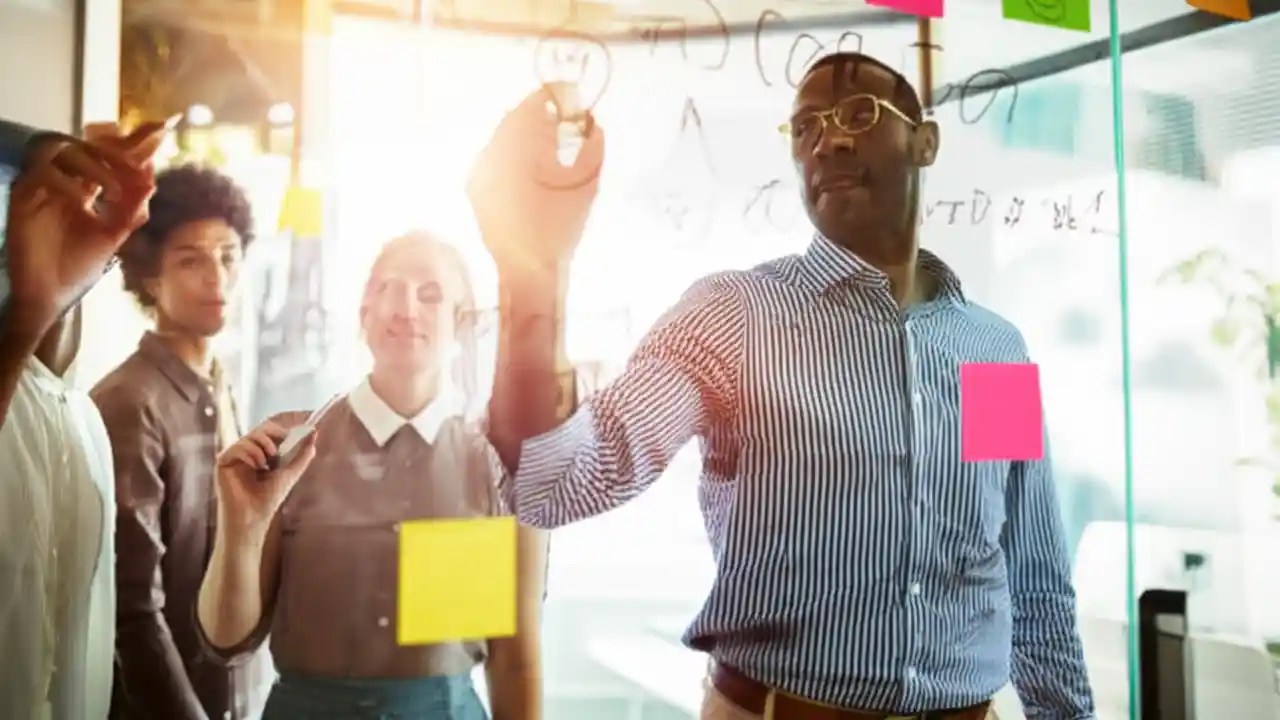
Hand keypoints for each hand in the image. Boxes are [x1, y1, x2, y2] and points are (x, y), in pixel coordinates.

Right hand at [5, 122, 162, 333]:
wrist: (49, 294)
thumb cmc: (78, 265)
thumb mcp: (113, 234)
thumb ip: (131, 209)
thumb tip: (151, 180)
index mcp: (85, 187)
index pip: (107, 157)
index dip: (131, 144)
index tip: (162, 131)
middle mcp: (64, 180)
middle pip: (87, 145)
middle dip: (117, 150)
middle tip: (140, 165)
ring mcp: (43, 186)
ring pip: (64, 151)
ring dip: (95, 165)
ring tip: (118, 191)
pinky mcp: (23, 197)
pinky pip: (41, 174)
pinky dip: (66, 182)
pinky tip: (84, 200)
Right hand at [215, 419, 317, 533]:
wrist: (255, 516)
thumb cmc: (270, 498)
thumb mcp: (291, 473)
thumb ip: (303, 455)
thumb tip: (314, 434)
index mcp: (261, 452)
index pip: (269, 430)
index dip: (281, 430)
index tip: (292, 436)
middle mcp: (247, 452)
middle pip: (259, 429)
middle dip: (272, 436)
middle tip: (276, 452)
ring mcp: (234, 457)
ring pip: (248, 437)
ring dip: (261, 448)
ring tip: (265, 465)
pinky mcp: (223, 463)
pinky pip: (236, 447)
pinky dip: (249, 454)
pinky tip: (255, 467)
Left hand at [467, 83, 604, 274]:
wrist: (526, 271)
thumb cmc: (559, 228)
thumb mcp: (585, 185)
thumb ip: (592, 148)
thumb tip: (593, 126)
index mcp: (517, 148)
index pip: (533, 105)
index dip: (555, 97)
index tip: (574, 99)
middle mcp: (491, 152)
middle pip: (516, 119)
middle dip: (541, 116)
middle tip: (566, 122)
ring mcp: (479, 170)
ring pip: (503, 138)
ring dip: (526, 136)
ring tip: (551, 145)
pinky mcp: (476, 187)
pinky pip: (495, 158)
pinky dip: (514, 155)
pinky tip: (532, 168)